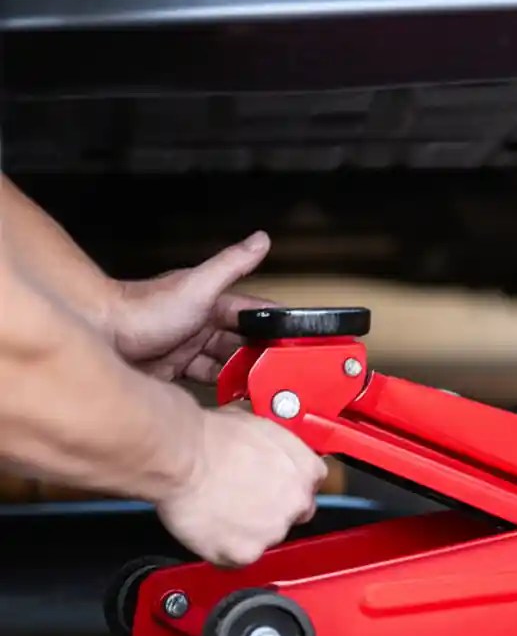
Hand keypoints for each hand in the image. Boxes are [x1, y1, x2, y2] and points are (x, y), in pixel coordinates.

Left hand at [111, 232, 274, 382]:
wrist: (101, 338)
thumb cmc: (143, 309)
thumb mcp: (197, 286)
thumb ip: (231, 265)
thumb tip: (261, 240)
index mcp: (212, 304)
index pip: (253, 314)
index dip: (275, 326)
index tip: (298, 339)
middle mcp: (202, 325)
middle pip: (243, 343)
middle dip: (262, 356)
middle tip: (283, 372)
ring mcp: (189, 349)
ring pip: (227, 363)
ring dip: (243, 374)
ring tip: (263, 388)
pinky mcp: (175, 370)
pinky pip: (207, 381)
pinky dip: (222, 387)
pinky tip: (234, 395)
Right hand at [155, 407, 327, 567]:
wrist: (184, 457)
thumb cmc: (214, 436)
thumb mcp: (261, 427)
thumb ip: (277, 450)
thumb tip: (267, 453)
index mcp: (307, 470)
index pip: (308, 487)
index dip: (285, 488)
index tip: (269, 488)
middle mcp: (298, 503)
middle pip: (290, 516)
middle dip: (268, 512)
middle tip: (239, 502)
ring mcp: (273, 531)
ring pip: (263, 539)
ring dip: (245, 532)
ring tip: (217, 512)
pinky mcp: (245, 553)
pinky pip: (236, 559)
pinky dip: (222, 550)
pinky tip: (208, 530)